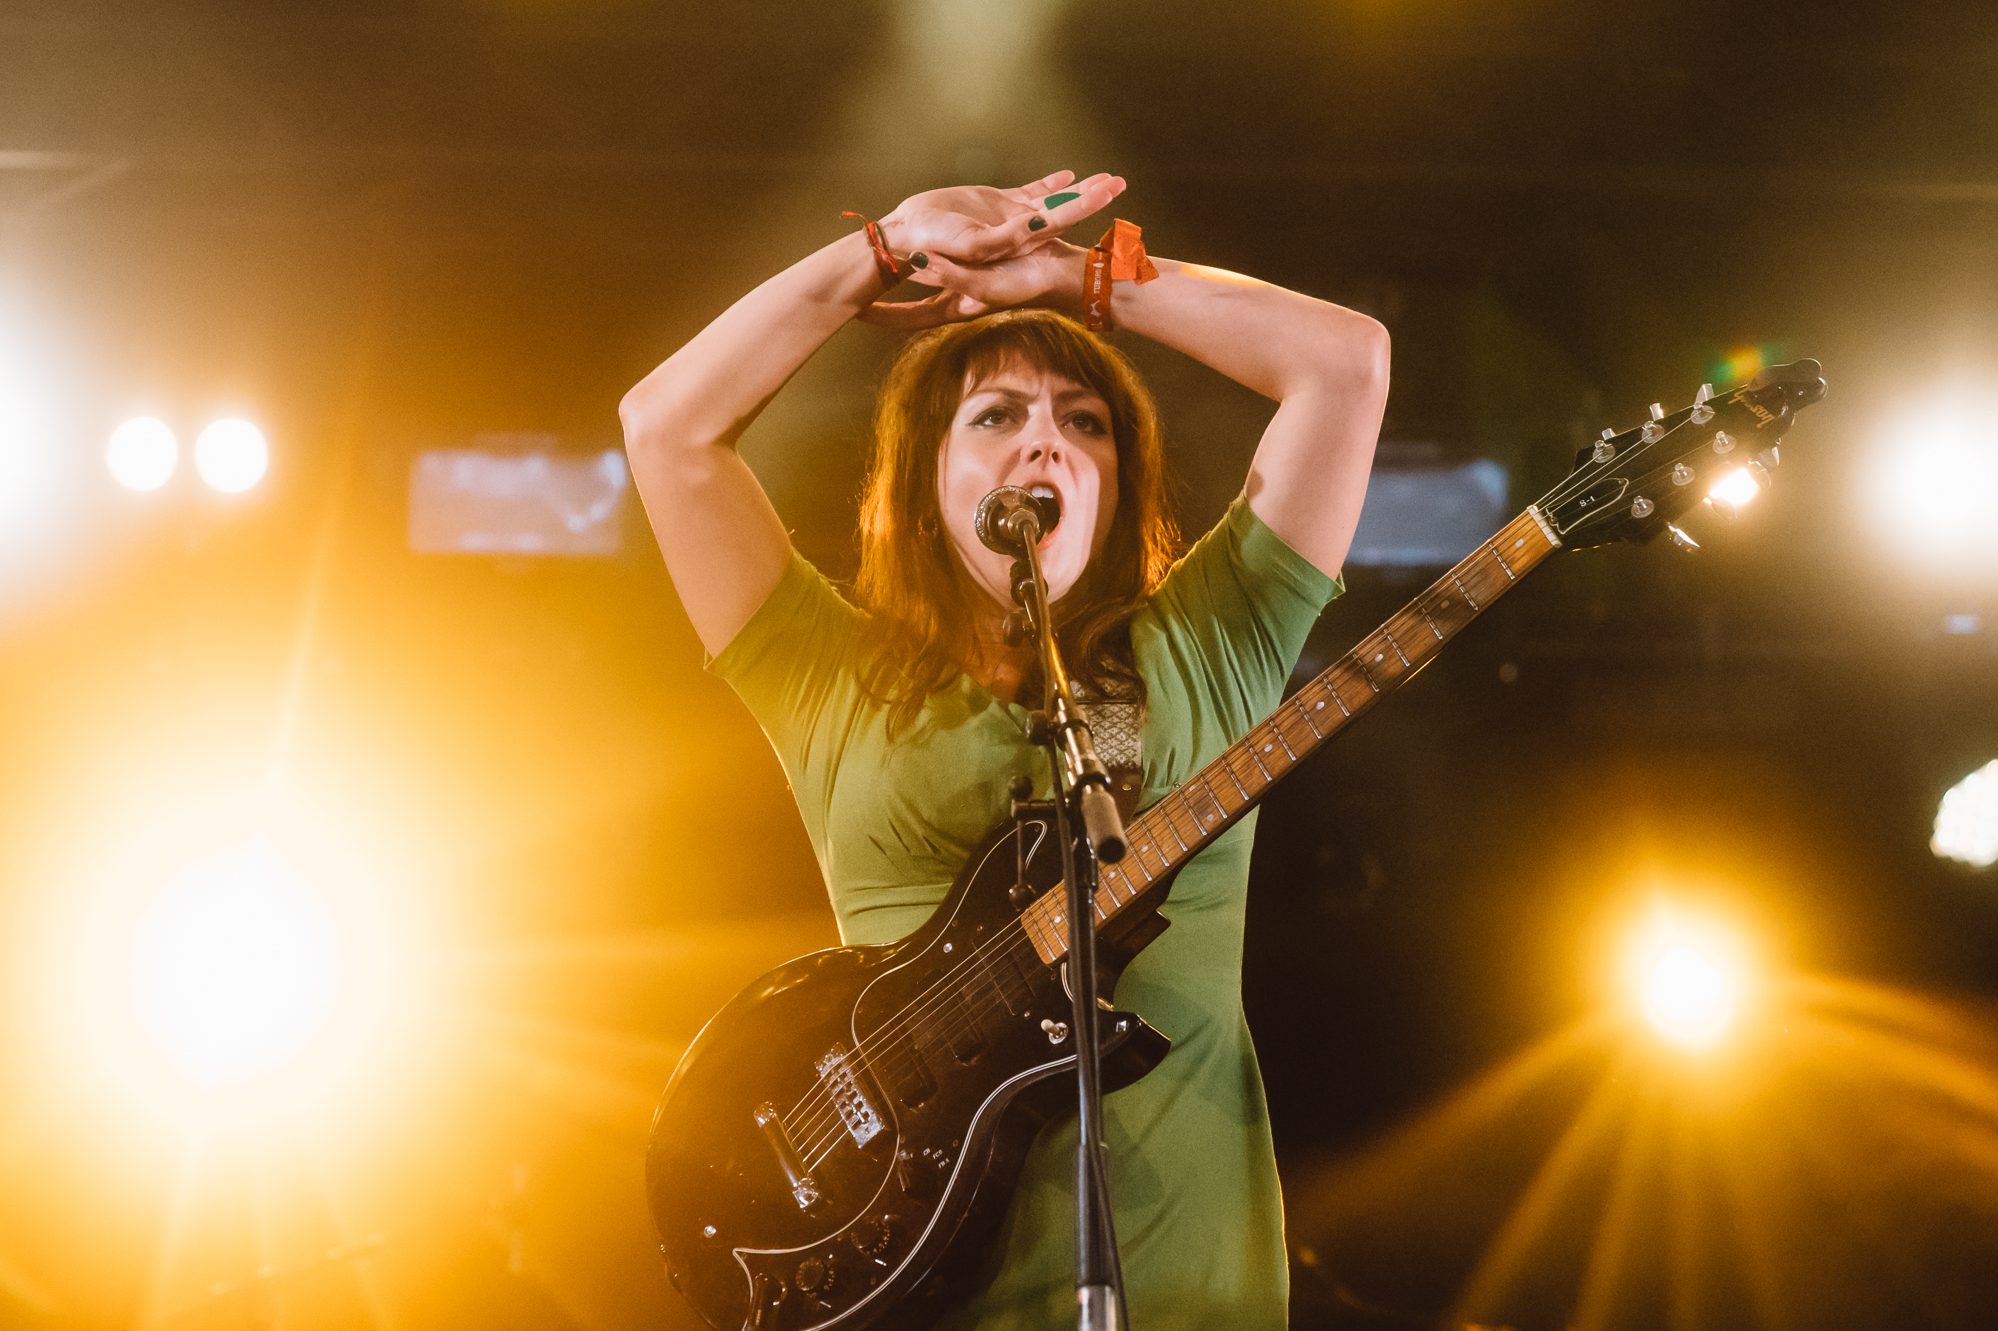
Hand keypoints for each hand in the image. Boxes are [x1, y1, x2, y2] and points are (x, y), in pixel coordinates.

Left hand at [857, 238, 1085, 330]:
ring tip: (880, 248)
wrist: (1059, 273)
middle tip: (856, 275)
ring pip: (925, 267)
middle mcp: (954, 292)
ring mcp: (965, 274)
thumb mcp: (984, 286)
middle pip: (908, 294)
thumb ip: (949, 276)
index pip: (908, 318)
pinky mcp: (976, 256)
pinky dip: (932, 245)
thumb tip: (914, 265)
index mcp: (953, 306)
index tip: (854, 313)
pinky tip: (920, 238)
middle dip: (884, 286)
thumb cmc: (1025, 287)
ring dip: (902, 260)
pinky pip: (947, 250)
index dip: (882, 317)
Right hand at [875, 168, 1120, 267]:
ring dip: (1081, 191)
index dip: (1077, 210)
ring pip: (1054, 202)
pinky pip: (1031, 194)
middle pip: (1063, 213)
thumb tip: (1028, 231)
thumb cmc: (930, 245)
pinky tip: (1071, 175)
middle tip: (1119, 184)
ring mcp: (1012, 218)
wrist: (909, 238)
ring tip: (1110, 179)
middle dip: (1091, 198)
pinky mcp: (1000, 205)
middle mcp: (1019, 233)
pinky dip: (1051, 186)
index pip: (1053, 224)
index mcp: (1014, 243)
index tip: (1101, 195)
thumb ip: (997, 241)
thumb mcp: (964, 245)